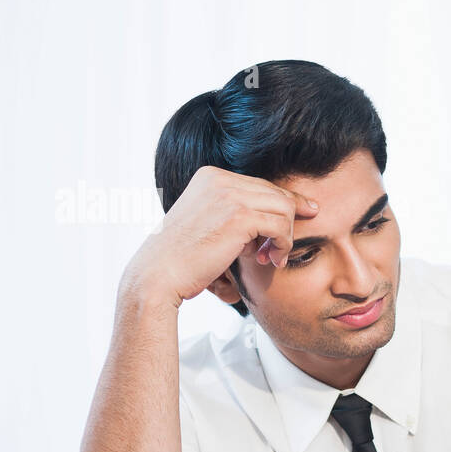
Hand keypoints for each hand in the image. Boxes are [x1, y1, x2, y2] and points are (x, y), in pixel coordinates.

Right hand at [124, 166, 319, 308]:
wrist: (158, 274)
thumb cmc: (183, 258)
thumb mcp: (208, 223)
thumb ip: (234, 212)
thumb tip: (275, 217)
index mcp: (210, 177)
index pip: (261, 186)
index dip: (282, 207)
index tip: (292, 226)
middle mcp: (220, 180)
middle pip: (276, 194)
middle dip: (287, 222)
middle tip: (278, 250)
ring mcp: (230, 196)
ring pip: (284, 208)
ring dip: (285, 236)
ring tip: (272, 257)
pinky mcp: (239, 217)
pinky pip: (281, 226)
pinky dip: (283, 245)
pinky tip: (272, 260)